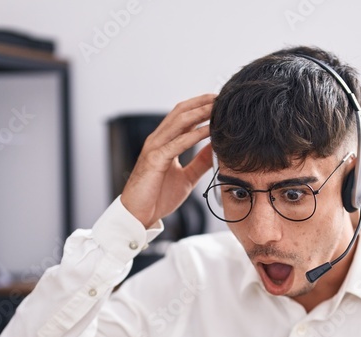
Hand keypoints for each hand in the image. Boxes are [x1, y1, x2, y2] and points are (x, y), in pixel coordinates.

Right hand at [120, 93, 215, 228]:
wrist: (139, 215)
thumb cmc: (157, 197)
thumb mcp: (186, 178)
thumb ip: (200, 163)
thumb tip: (215, 149)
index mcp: (164, 143)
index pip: (183, 117)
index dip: (200, 107)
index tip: (219, 103)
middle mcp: (158, 140)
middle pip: (181, 112)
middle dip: (201, 103)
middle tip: (221, 98)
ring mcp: (154, 148)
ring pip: (179, 122)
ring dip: (200, 113)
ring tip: (217, 108)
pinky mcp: (155, 160)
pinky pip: (177, 143)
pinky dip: (194, 135)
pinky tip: (209, 131)